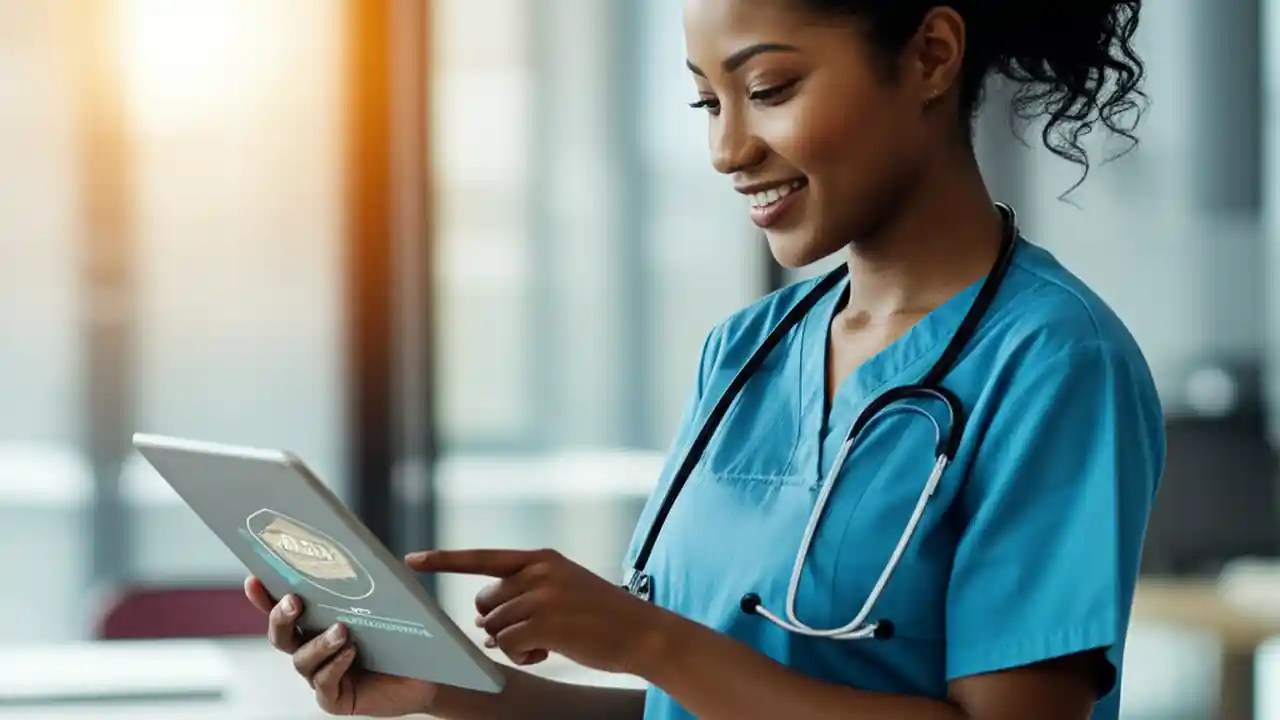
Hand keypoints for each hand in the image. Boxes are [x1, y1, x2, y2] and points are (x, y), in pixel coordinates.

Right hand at [244, 576, 439, 716]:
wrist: (428, 675)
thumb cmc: (404, 637)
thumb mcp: (389, 605)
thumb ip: (377, 582)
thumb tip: (378, 553)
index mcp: (318, 625)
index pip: (284, 610)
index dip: (264, 597)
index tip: (254, 578)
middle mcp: (313, 650)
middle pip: (280, 635)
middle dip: (281, 617)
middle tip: (294, 601)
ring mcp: (321, 676)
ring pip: (302, 659)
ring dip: (319, 643)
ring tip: (342, 629)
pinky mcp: (335, 699)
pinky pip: (324, 684)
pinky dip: (334, 666)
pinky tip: (350, 652)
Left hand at [407, 548, 672, 675]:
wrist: (643, 632)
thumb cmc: (602, 616)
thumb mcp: (565, 588)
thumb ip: (525, 594)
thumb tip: (482, 621)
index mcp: (541, 558)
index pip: (482, 558)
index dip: (444, 560)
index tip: (411, 560)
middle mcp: (538, 572)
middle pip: (484, 602)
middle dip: (496, 623)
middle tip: (527, 636)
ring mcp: (542, 596)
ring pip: (494, 627)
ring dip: (512, 644)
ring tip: (545, 644)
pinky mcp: (545, 623)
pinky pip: (508, 646)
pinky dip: (522, 656)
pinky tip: (547, 654)